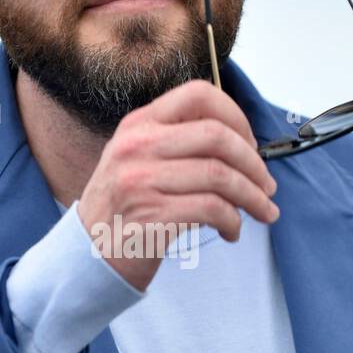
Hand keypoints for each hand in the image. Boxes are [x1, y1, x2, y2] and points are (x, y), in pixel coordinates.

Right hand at [77, 79, 279, 291]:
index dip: (236, 117)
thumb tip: (239, 142)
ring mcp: (141, 181)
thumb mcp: (136, 161)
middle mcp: (137, 146)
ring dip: (252, 196)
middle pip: (217, 136)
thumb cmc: (122, 210)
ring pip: (221, 175)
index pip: (198, 95)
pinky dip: (233, 221)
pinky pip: (213, 209)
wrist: (85, 257)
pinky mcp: (152, 216)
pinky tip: (231, 231)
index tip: (251, 145)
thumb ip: (175, 142)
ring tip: (262, 211)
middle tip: (267, 185)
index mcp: (138, 125)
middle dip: (254, 163)